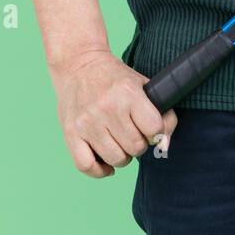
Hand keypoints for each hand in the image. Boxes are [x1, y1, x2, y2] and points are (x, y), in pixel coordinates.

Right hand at [50, 49, 177, 178]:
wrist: (79, 64)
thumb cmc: (115, 78)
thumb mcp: (143, 85)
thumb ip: (162, 113)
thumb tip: (164, 144)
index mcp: (128, 93)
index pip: (154, 129)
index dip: (155, 132)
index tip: (149, 128)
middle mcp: (107, 108)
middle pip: (135, 147)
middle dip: (138, 144)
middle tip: (132, 134)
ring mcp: (87, 123)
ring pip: (115, 159)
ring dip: (122, 157)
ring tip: (119, 144)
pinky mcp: (70, 133)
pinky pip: (87, 166)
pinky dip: (99, 170)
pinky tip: (105, 163)